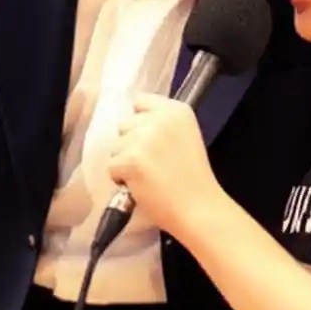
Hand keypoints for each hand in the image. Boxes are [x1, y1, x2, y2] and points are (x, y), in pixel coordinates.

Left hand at [108, 93, 224, 236]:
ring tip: (147, 176)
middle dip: (131, 143)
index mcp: (176, 110)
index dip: (140, 122)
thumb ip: (162, 125)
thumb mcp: (185, 136)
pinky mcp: (131, 159)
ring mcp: (144, 137)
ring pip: (115, 146)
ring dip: (124, 161)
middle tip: (151, 163)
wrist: (198, 208)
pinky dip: (120, 179)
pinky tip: (141, 186)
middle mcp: (159, 118)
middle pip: (125, 124)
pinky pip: (111, 166)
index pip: (141, 101)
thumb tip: (133, 126)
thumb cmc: (192, 179)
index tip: (149, 140)